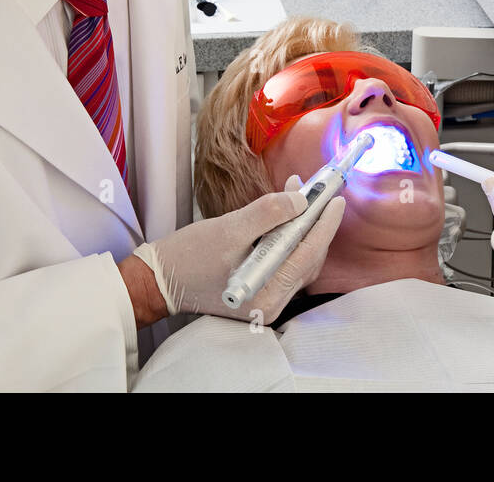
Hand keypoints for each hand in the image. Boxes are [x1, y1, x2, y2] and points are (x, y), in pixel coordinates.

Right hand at [130, 175, 344, 323]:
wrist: (158, 280)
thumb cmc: (189, 257)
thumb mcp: (229, 229)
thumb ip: (268, 213)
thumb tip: (302, 200)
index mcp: (267, 295)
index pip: (307, 254)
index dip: (324, 224)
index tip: (335, 198)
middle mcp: (273, 303)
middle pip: (308, 257)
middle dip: (313, 221)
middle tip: (317, 190)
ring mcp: (268, 299)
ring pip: (299, 258)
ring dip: (301, 225)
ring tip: (297, 194)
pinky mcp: (262, 290)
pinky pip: (286, 260)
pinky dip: (288, 236)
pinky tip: (284, 214)